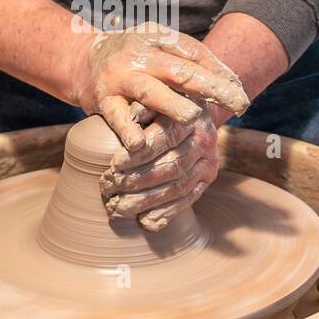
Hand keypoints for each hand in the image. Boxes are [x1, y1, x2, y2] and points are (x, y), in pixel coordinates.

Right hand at [68, 24, 249, 151]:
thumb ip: (194, 62)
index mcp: (157, 37)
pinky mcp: (102, 99)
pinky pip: (116, 116)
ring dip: (172, 106)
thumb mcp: (161, 48)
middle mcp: (139, 54)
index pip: (193, 52)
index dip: (218, 71)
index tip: (240, 92)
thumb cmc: (136, 59)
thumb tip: (235, 83)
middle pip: (178, 71)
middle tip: (238, 103)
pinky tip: (139, 144)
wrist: (83, 60)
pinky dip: (127, 130)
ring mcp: (119, 76)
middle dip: (210, 88)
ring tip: (193, 118)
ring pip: (149, 91)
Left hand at [100, 106, 220, 231]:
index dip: (139, 153)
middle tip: (109, 188)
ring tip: (118, 209)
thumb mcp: (152, 96)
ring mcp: (208, 162)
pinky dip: (166, 213)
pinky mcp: (207, 180)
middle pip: (170, 166)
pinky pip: (187, 200)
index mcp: (190, 118)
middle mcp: (204, 140)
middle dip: (137, 180)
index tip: (114, 164)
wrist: (196, 109)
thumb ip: (141, 105)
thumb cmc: (163, 102)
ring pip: (177, 187)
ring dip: (146, 201)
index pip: (164, 137)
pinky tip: (145, 222)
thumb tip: (128, 118)